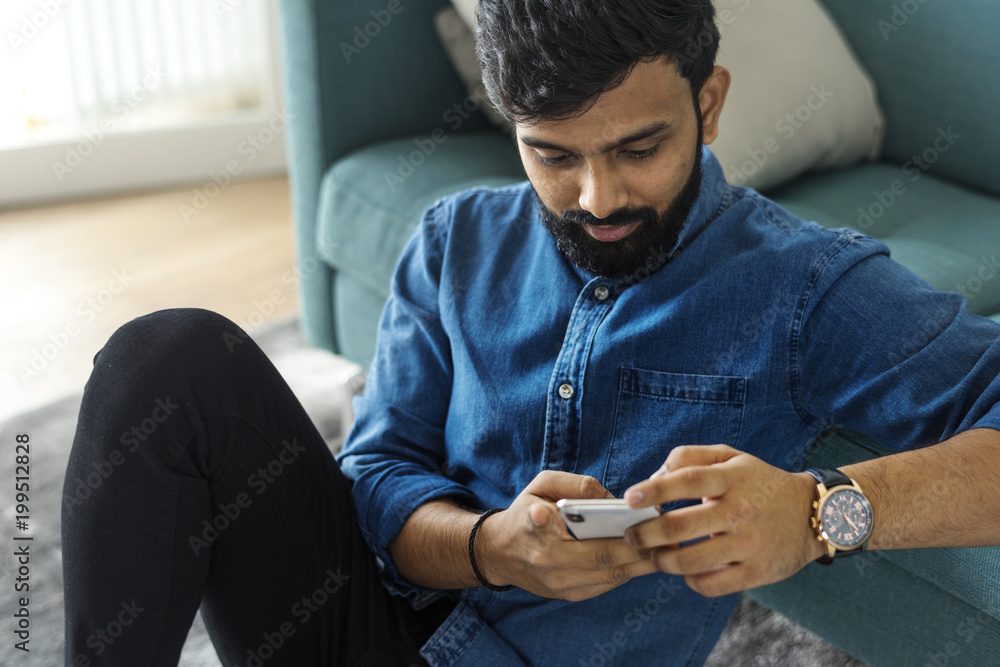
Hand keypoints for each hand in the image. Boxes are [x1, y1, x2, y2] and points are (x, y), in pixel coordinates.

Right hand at [476, 470, 658, 600]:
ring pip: (611, 574)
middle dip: (638, 547)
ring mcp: (561, 584)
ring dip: (643, 562)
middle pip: (600, 556)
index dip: (549, 519)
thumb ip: (574, 484)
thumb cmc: (525, 512)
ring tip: (669, 546)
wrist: (500, 554)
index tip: (554, 513)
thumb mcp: (540, 486)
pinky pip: (610, 582)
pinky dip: (632, 569)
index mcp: (532, 527)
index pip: (540, 524)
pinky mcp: (572, 595)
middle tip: (668, 534)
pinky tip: (651, 556)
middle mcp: (547, 561)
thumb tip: (613, 499)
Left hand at [622, 445, 825, 596]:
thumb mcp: (731, 457)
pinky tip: (686, 570)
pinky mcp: (758, 572)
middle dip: (645, 534)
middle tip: (631, 536)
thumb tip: (654, 477)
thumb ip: (689, 458)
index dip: (654, 490)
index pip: (687, 480)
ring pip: (690, 560)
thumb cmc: (758, 482)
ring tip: (654, 556)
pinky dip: (690, 580)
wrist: (813, 514)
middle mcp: (740, 510)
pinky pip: (711, 584)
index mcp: (733, 478)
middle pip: (680, 526)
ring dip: (662, 561)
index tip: (629, 498)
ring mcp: (750, 543)